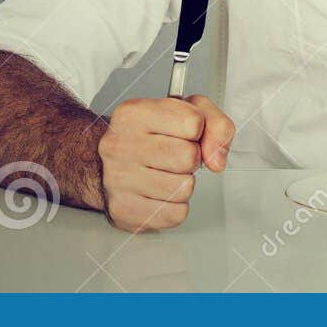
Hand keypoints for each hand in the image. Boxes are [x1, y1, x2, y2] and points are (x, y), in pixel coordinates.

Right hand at [96, 94, 235, 231]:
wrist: (109, 163)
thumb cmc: (152, 136)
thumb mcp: (188, 112)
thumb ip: (216, 124)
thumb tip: (216, 160)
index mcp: (134, 113)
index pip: (193, 122)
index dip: (198, 130)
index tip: (185, 132)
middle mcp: (119, 145)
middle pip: (188, 158)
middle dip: (191, 158)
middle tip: (175, 155)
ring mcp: (117, 179)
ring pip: (183, 188)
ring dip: (183, 183)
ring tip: (165, 173)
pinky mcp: (123, 210)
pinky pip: (175, 214)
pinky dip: (175, 206)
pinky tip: (159, 192)